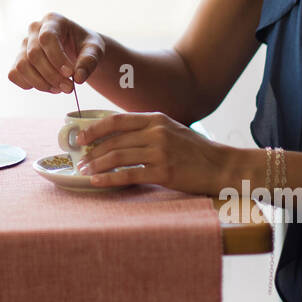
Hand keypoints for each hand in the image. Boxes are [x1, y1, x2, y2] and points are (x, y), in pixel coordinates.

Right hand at [8, 12, 105, 92]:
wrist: (78, 52)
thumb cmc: (86, 46)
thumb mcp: (95, 49)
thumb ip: (90, 61)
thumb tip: (78, 78)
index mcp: (53, 20)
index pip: (47, 38)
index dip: (57, 58)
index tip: (71, 73)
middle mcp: (34, 29)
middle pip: (34, 54)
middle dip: (52, 75)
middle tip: (69, 88)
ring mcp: (24, 45)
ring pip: (22, 66)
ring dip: (40, 83)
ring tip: (60, 89)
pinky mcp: (18, 60)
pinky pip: (14, 74)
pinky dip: (29, 84)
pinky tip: (48, 87)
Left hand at [74, 112, 228, 194]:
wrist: (222, 166)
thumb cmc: (195, 150)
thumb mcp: (171, 129)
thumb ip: (147, 129)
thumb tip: (116, 137)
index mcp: (156, 119)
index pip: (117, 120)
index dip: (94, 128)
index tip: (80, 138)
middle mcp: (156, 133)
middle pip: (114, 141)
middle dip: (92, 151)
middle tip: (80, 161)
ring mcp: (160, 152)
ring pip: (118, 157)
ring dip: (97, 165)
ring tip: (85, 172)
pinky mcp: (164, 173)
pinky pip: (129, 175)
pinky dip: (109, 179)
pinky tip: (98, 182)